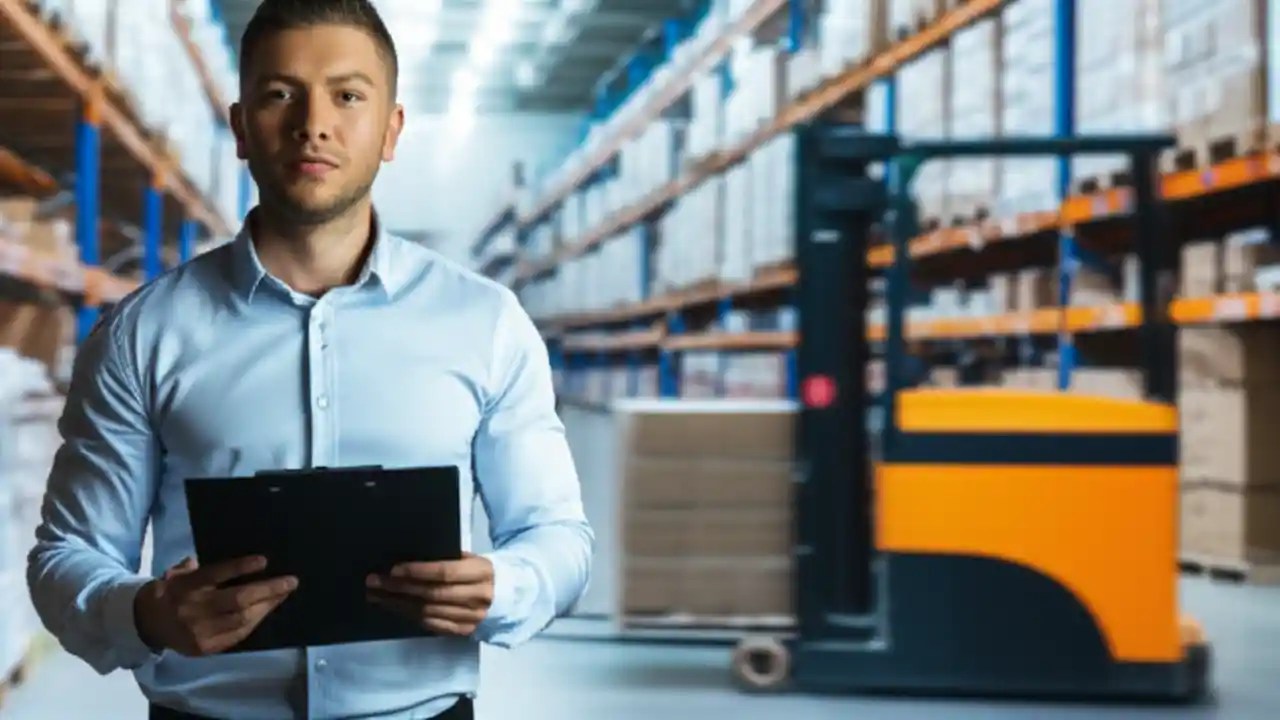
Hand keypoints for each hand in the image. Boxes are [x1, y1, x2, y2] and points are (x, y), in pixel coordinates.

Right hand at [134, 555, 297, 656]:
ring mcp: (200, 631)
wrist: (146, 623)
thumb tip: (225, 557)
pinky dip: (255, 622)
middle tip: (291, 581)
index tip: (264, 561)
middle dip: (267, 590)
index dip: (241, 568)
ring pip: (242, 619)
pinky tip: (267, 610)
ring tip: (284, 594)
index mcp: (186, 586)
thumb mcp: (177, 573)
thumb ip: (197, 565)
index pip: (216, 574)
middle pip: (237, 600)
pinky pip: (237, 635)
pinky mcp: (206, 647)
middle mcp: (194, 609)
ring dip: (267, 606)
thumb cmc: (171, 591)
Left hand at [366, 552, 494, 636]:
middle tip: (374, 582)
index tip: (393, 569)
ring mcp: (471, 617)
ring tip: (376, 596)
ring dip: (398, 604)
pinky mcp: (464, 631)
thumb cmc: (482, 571)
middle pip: (431, 595)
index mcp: (481, 572)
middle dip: (399, 589)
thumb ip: (448, 559)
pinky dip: (410, 616)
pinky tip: (394, 608)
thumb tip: (410, 559)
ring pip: (428, 612)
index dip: (417, 572)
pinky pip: (432, 625)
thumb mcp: (472, 558)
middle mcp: (478, 597)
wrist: (510, 596)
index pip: (444, 573)